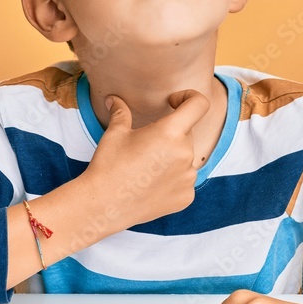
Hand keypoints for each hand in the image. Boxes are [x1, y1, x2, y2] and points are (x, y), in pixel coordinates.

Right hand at [83, 90, 208, 228]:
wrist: (104, 206)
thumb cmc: (108, 165)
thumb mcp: (115, 133)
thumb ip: (120, 111)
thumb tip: (113, 99)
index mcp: (170, 133)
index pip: (198, 104)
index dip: (188, 97)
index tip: (173, 103)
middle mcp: (185, 154)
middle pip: (186, 134)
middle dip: (171, 134)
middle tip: (145, 146)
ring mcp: (188, 178)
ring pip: (186, 158)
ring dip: (172, 158)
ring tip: (146, 169)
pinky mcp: (186, 197)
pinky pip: (184, 180)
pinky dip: (172, 179)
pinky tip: (150, 186)